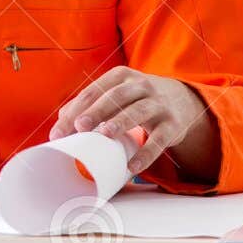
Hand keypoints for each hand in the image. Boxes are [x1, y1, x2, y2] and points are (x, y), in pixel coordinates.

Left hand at [49, 66, 213, 175]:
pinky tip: (132, 166)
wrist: (182, 99)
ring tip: (105, 134)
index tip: (60, 132)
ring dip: (121, 122)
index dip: (76, 110)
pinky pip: (160, 139)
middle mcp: (141, 86)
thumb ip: (90, 104)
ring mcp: (159, 104)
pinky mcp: (173, 124)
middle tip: (80, 126)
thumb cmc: (136, 98)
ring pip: (139, 110)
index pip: (94, 91)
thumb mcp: (116, 92)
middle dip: (97, 110)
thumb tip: (60, 124)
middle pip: (116, 96)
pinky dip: (146, 153)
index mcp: (121, 76)